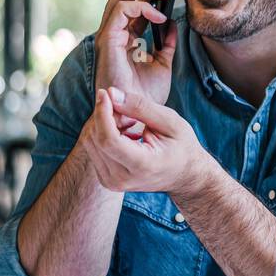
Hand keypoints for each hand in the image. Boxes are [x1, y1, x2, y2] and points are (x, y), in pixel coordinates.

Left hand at [82, 87, 215, 195]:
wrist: (185, 175)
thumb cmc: (182, 146)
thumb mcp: (170, 122)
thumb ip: (140, 107)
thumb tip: (111, 93)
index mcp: (142, 166)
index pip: (108, 139)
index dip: (103, 112)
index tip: (105, 93)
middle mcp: (122, 178)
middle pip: (96, 138)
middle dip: (106, 116)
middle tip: (131, 113)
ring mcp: (111, 182)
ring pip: (90, 141)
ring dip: (104, 124)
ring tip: (131, 124)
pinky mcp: (105, 179)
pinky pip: (93, 148)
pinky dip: (103, 133)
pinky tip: (124, 133)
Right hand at [94, 0, 177, 119]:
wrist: (137, 115)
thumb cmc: (146, 95)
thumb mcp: (163, 65)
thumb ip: (167, 44)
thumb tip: (174, 25)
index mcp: (125, 35)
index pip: (133, 1)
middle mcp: (114, 32)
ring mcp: (109, 35)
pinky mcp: (108, 41)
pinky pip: (118, 12)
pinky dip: (138, 7)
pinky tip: (157, 14)